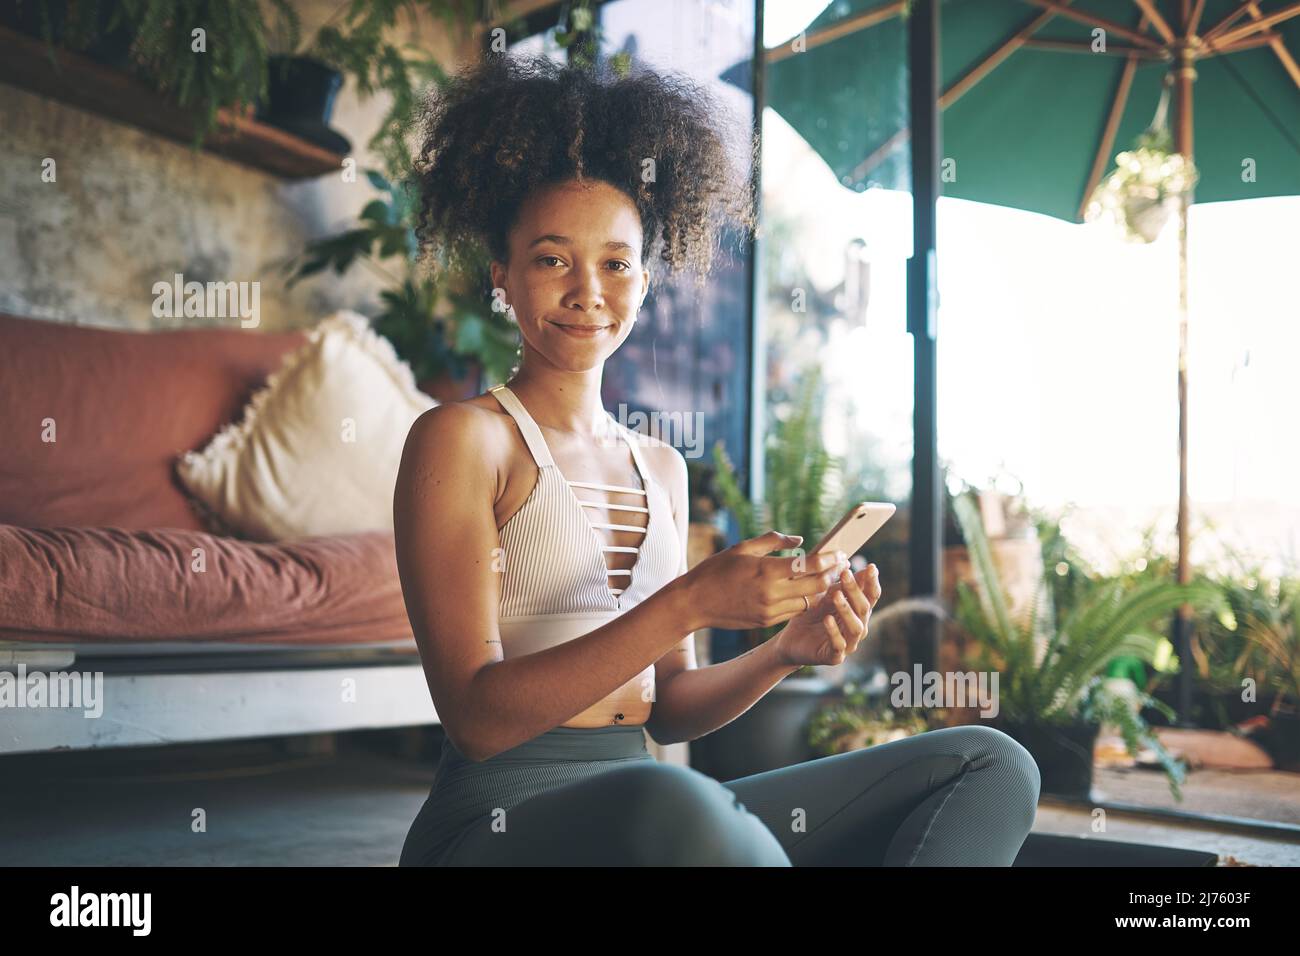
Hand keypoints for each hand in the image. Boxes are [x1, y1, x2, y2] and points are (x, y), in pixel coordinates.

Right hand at [683, 531, 844, 630]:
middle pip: (816, 586)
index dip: (829, 559)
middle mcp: (771, 593)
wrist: (694, 603)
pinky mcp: (766, 622)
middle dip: (832, 575)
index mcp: (766, 570)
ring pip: (808, 601)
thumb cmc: (716, 570)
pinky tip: (806, 591)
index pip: (809, 565)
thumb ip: (773, 541)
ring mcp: (769, 611)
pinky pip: (793, 611)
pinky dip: (803, 600)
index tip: (840, 553)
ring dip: (820, 590)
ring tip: (827, 577)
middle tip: (841, 565)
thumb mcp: (742, 547)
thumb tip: (799, 540)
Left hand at [772, 563, 881, 667]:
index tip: (870, 566)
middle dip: (855, 590)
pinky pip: (838, 645)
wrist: (791, 640)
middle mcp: (858, 627)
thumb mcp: (824, 597)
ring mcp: (848, 643)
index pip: (871, 596)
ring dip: (847, 610)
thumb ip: (838, 585)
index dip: (872, 582)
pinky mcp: (835, 656)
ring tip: (836, 595)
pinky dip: (833, 632)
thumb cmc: (811, 615)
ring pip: (855, 627)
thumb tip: (849, 563)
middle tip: (845, 574)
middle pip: (863, 608)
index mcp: (858, 612)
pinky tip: (826, 619)